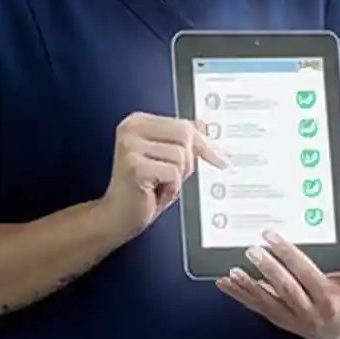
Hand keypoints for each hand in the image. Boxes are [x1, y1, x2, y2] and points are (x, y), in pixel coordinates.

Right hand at [98, 112, 229, 242]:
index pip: (184, 125)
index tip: (221, 159)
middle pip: (185, 136)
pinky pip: (173, 174)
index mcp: (138, 122)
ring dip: (177, 178)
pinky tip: (154, 192)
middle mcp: (131, 129)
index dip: (203, 144)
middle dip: (187, 162)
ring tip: (158, 185)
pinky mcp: (134, 165)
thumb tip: (205, 126)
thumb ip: (184, 141)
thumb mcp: (167, 160)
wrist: (118, 217)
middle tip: (169, 177)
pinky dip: (171, 189)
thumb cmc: (141, 190)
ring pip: (181, 156)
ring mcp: (130, 146)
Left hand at [217, 230, 339, 338]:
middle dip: (267, 268)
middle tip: (251, 248)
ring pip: (268, 302)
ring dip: (248, 286)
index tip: (272, 237)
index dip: (288, 255)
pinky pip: (257, 307)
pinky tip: (226, 282)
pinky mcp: (279, 321)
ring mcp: (293, 319)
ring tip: (234, 270)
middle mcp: (311, 312)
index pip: (307, 273)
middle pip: (286, 288)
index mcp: (330, 298)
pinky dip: (240, 295)